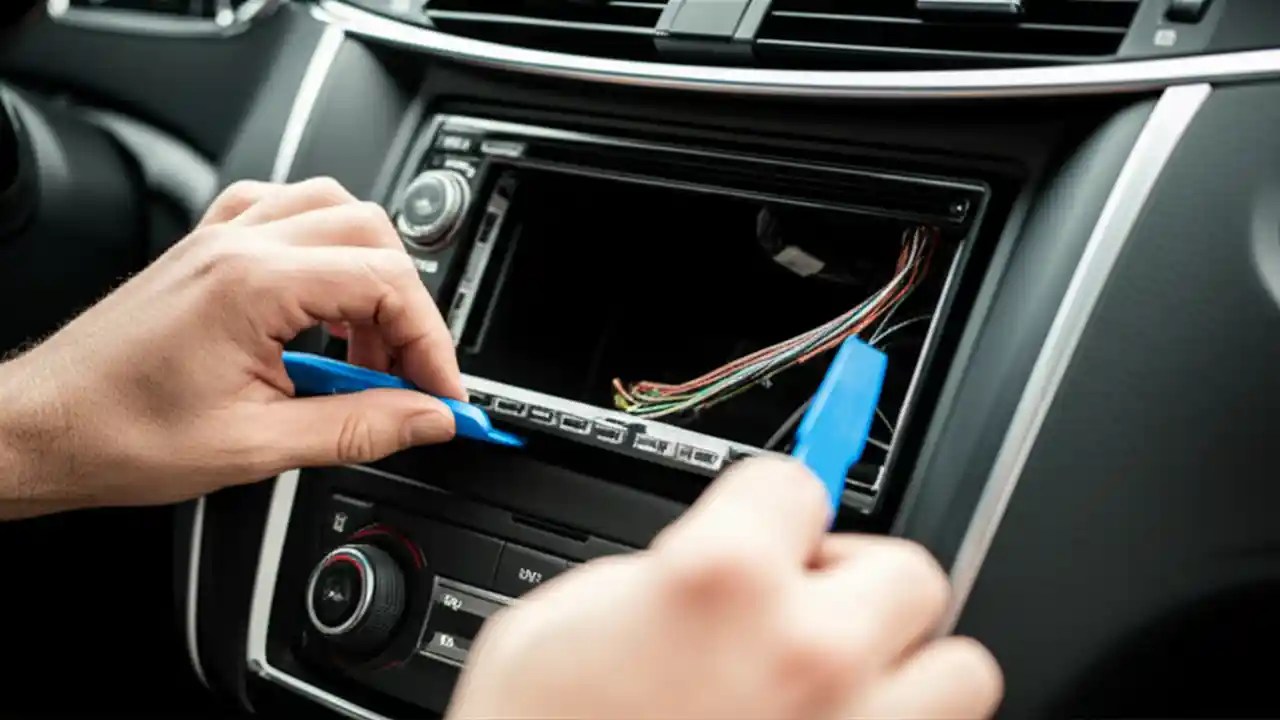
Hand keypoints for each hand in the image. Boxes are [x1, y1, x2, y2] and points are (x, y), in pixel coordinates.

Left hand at [0, 178, 463, 517]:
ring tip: (367, 344)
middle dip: (409, 307)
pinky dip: (325, 249)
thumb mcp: (256, 446)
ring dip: (372, 272)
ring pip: (336, 208)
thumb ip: (359, 428)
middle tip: (412, 374)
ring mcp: (222, 238)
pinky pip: (287, 211)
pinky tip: (322, 302)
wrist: (42, 427)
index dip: (431, 343)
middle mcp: (239, 244)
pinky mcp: (208, 247)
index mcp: (252, 285)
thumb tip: (429, 419)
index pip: (385, 284)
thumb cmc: (119, 434)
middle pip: (373, 235)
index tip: (443, 394)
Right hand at [448, 457, 1001, 719]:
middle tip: (803, 611)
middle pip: (908, 571)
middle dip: (855, 584)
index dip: (768, 511)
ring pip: (960, 670)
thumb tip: (719, 558)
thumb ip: (662, 569)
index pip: (796, 485)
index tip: (763, 530)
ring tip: (841, 685)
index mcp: (722, 581)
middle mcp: (806, 654)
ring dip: (907, 668)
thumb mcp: (562, 620)